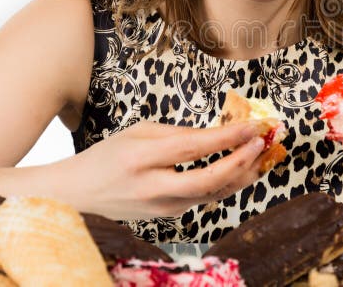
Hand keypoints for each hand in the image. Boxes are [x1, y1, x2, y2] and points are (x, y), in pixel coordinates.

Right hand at [54, 121, 268, 219]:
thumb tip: (218, 133)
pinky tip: (242, 169)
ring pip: (213, 193)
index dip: (228, 137)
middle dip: (242, 160)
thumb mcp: (138, 132)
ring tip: (263, 155)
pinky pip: (204, 198)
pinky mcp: (168, 217)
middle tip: (262, 142)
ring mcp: (162, 208)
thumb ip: (178, 133)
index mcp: (141, 158)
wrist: (79, 195)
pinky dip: (226, 183)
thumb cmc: (108, 156)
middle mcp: (153, 187)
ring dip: (242, 174)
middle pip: (209, 179)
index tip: (253, 125)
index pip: (194, 148)